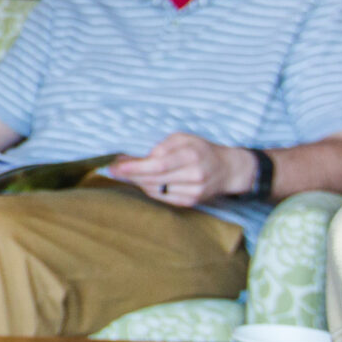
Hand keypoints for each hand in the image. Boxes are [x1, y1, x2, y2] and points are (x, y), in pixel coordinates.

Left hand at [105, 133, 254, 208]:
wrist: (227, 169)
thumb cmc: (201, 149)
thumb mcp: (184, 138)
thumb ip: (162, 146)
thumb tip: (139, 157)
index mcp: (191, 155)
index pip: (157, 164)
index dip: (134, 167)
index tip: (115, 166)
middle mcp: (193, 175)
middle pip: (154, 179)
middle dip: (130, 175)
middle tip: (113, 169)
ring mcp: (193, 191)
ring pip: (156, 190)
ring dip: (137, 182)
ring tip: (126, 173)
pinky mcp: (191, 202)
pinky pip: (162, 198)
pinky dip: (149, 189)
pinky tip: (142, 182)